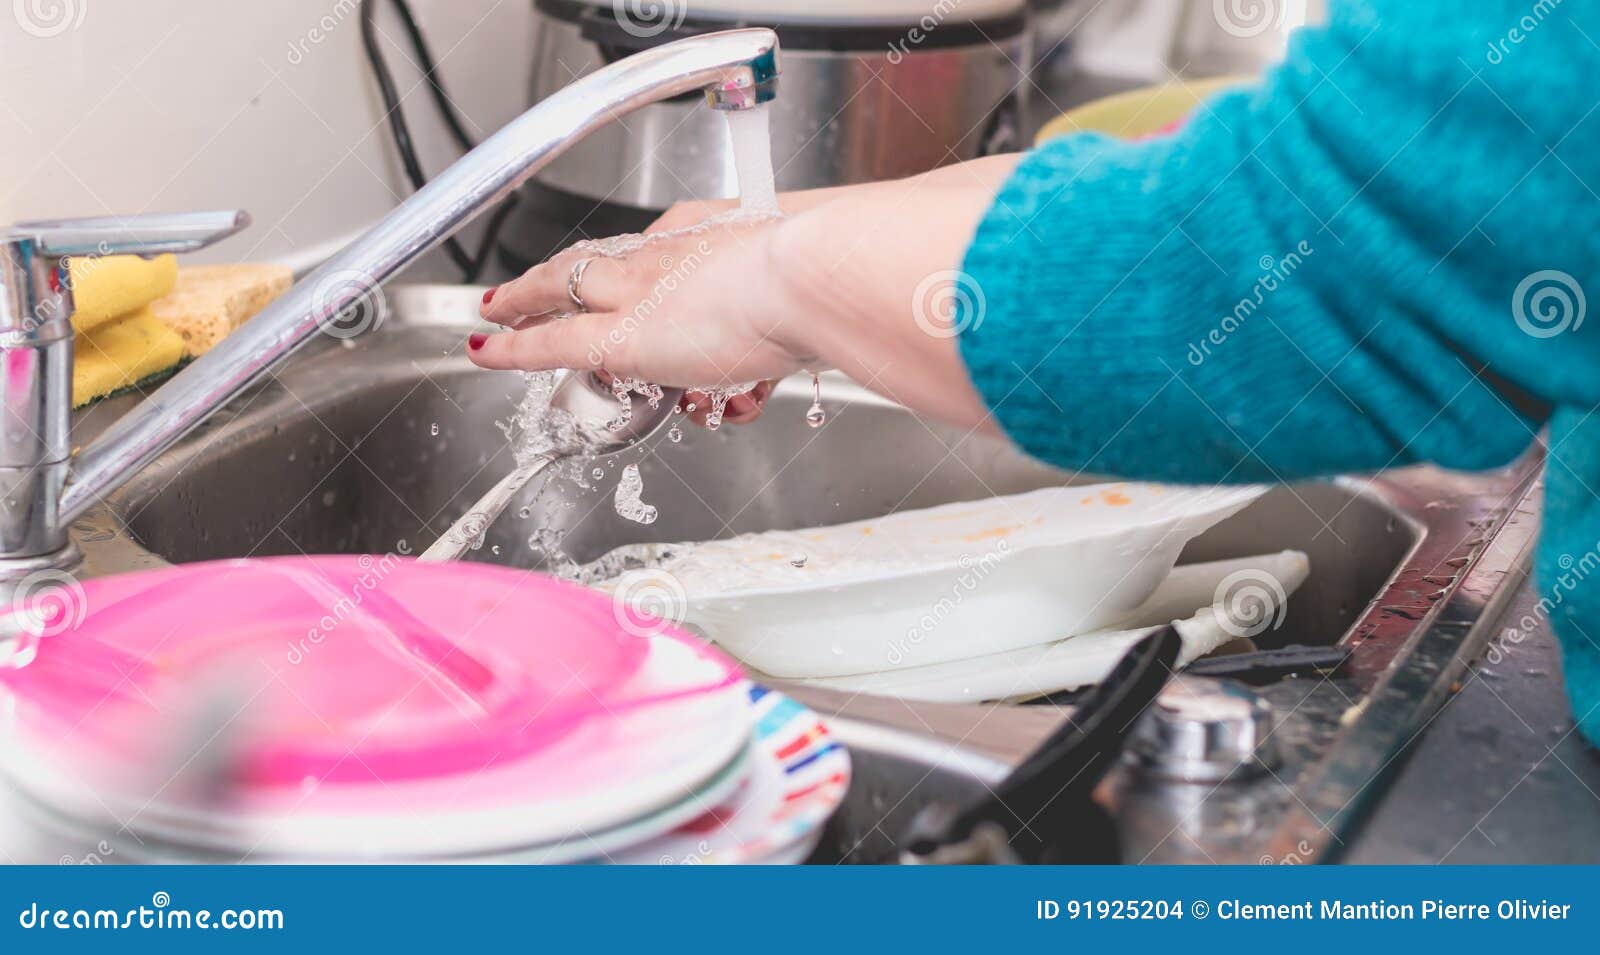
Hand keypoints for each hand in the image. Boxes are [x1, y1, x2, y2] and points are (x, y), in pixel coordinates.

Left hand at [468, 156, 1021, 432]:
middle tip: (528, 287)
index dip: (638, 261)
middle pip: (606, 262)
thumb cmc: (844, 276)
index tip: (630, 269)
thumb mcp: (834, 290)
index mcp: (724, 233)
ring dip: (532, 309)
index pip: (663, 246)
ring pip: (569, 291)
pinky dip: (516, 344)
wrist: (829, 275)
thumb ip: (830, 310)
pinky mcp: (624, 333)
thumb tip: (867, 328)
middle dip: (564, 278)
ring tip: (497, 317)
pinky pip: (551, 340)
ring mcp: (647, 289)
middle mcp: (677, 252)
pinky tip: (486, 346)